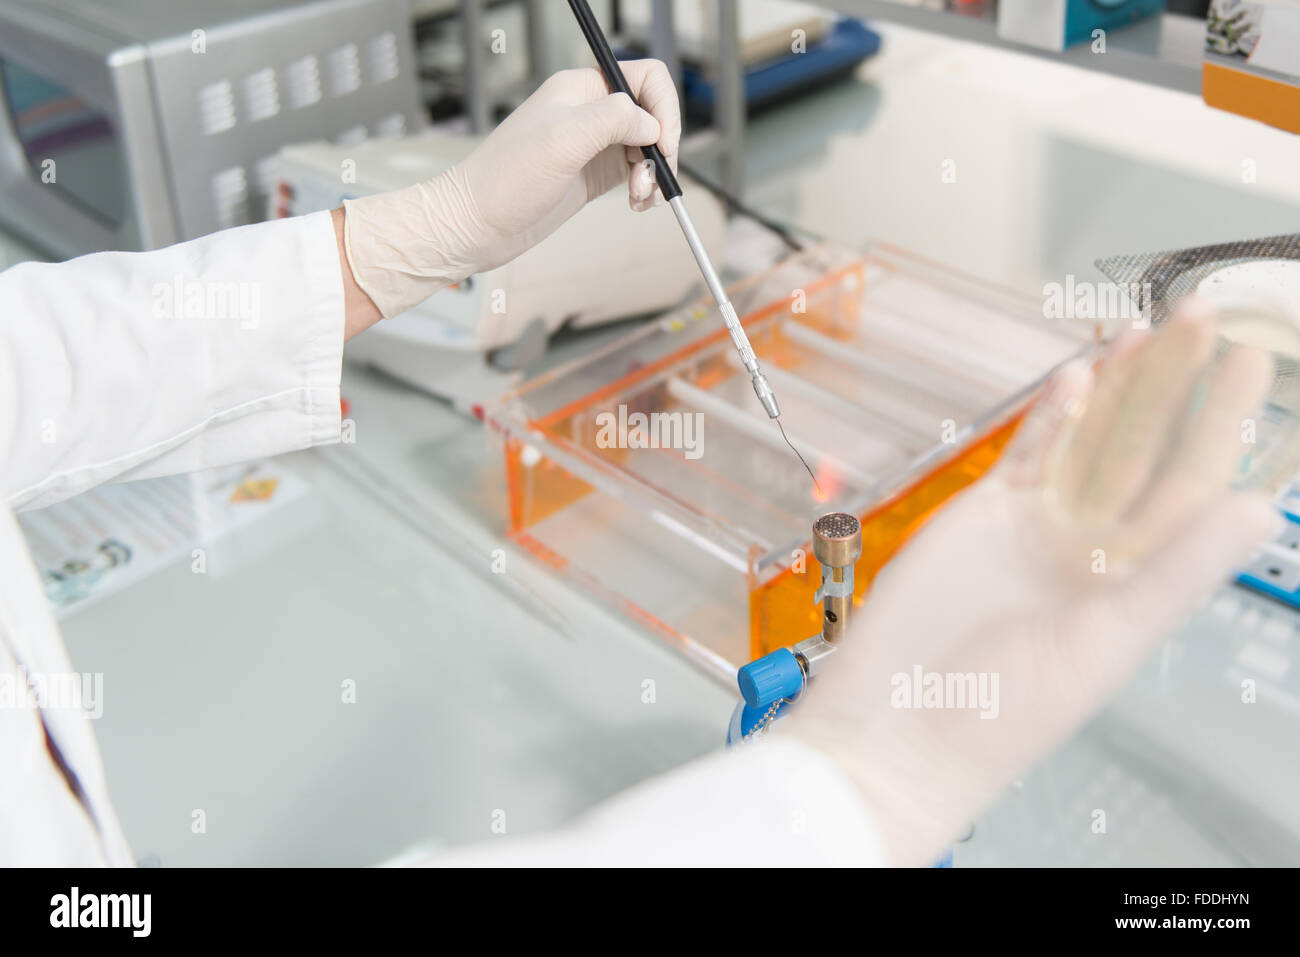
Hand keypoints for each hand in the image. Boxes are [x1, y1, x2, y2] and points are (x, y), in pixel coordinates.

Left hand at [340, 61, 680, 318]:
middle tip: (653, 180)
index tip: (662, 145)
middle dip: (662, 148)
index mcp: (581, 90)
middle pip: (652, 114)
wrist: (474, 226)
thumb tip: (652, 123)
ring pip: (647, 146)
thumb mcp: (562, 141)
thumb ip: (613, 119)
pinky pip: (635, 172)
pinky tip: (636, 203)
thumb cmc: (503, 182)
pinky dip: (645, 188)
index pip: (646, 79)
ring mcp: (591, 145)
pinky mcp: (591, 174)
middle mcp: (589, 113)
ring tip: (641, 198)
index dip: (664, 109)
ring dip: (655, 173)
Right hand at [785, 300, 1281, 865]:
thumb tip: (1256, 509)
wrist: (894, 724)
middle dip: (1176, 386)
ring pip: (1087, 441)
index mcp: (1135, 581)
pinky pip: (1025, 454)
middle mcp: (1093, 548)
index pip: (1194, 488)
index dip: (1224, 427)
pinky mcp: (980, 514)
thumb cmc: (1001, 712)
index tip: (1254, 369)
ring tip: (1146, 327)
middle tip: (1205, 319)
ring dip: (1116, 387)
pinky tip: (1075, 376)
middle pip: (1145, 450)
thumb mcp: (1103, 644)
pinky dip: (1049, 416)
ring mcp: (1037, 527)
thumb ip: (1177, 572)